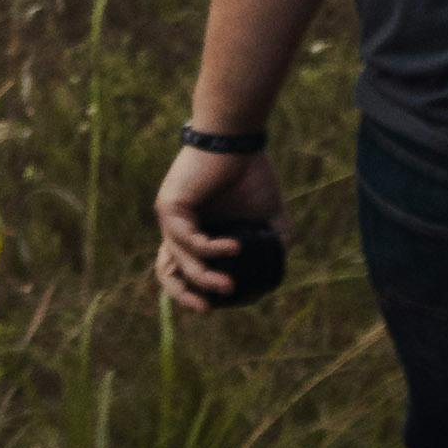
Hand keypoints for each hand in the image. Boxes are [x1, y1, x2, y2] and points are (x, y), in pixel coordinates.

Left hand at [156, 143, 281, 315]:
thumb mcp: (267, 214)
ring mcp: (170, 219)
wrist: (238, 139)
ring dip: (202, 278)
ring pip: (179, 260)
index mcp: (194, 233)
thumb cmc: (250, 172)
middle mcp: (176, 229)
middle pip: (167, 273)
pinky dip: (211, 248)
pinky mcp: (170, 207)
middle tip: (209, 308)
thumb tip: (280, 266)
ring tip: (228, 285)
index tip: (221, 303)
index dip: (195, 292)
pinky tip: (234, 248)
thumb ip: (271, 239)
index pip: (182, 271)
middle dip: (186, 296)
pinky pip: (187, 238)